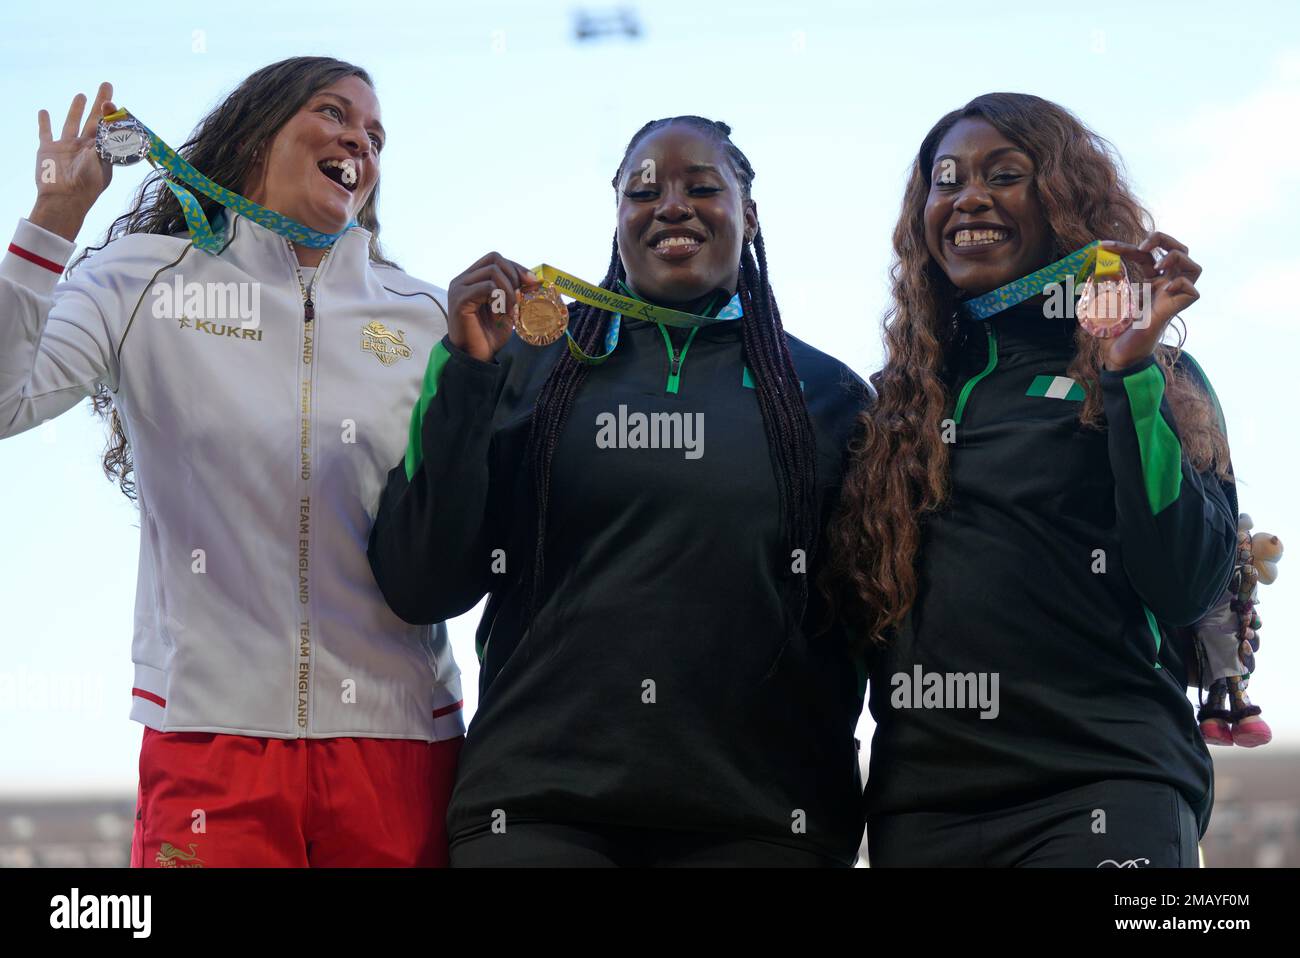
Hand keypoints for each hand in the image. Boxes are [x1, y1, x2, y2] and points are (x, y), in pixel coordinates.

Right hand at [30, 82, 117, 240]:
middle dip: (100, 102)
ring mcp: (66, 147)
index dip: (111, 112)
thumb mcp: (101, 156)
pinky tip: (44, 112)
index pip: (109, 126)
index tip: (111, 99)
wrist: (64, 199)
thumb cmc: (87, 183)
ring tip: (81, 95)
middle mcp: (85, 146)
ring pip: (71, 122)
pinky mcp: (48, 150)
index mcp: (100, 149)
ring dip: (76, 109)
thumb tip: (109, 109)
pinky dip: (44, 122)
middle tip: (106, 85)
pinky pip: (45, 132)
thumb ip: (105, 133)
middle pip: (94, 119)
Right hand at [446, 252, 538, 361]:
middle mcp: (462, 280)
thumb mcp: (506, 308)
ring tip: (510, 309)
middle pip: (494, 259)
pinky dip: (501, 298)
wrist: (475, 356)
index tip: (532, 282)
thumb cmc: (488, 335)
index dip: (516, 267)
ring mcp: (459, 288)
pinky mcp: (460, 300)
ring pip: (493, 271)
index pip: (495, 259)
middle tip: (520, 297)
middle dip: (514, 275)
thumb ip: (514, 291)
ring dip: (509, 290)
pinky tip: (502, 313)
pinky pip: (487, 287)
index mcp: (471, 279)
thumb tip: (534, 279)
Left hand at [1097, 232, 1200, 370]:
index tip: (1103, 246)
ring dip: (1177, 257)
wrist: (1118, 354)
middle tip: (1142, 246)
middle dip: (1163, 239)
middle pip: (1179, 251)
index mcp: (1150, 282)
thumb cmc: (1113, 331)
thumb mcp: (1104, 300)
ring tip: (1157, 266)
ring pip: (1194, 267)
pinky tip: (1165, 290)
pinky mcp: (1176, 311)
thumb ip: (1104, 283)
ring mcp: (1172, 297)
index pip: (1146, 254)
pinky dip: (1181, 283)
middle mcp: (1164, 286)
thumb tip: (1095, 265)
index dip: (1126, 246)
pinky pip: (1192, 291)